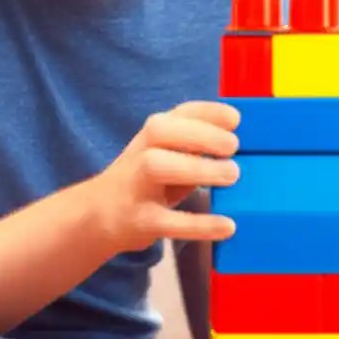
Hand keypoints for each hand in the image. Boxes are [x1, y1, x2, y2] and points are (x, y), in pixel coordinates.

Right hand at [87, 101, 241, 252]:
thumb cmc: (149, 179)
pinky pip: (168, 221)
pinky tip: (227, 226)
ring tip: (232, 175)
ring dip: (196, 169)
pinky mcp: (138, 221)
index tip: (236, 119)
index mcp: (154, 134)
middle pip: (161, 132)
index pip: (178, 113)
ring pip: (157, 167)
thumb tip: (240, 136)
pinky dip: (199, 225)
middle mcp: (140, 153)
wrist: (98, 215)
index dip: (207, 112)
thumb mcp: (170, 154)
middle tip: (234, 147)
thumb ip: (199, 143)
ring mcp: (136, 186)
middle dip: (201, 135)